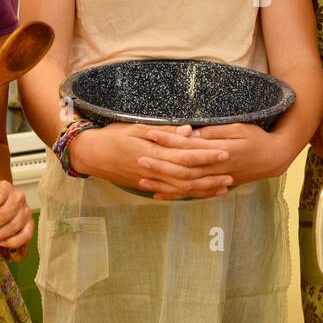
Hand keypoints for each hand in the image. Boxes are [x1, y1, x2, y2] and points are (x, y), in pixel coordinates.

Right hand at [69, 123, 233, 200]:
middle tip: (231, 174)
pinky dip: (187, 194)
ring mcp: (150, 180)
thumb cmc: (112, 136)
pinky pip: (170, 192)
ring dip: (203, 188)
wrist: (90, 154)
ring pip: (181, 188)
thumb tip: (189, 131)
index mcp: (153, 152)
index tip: (224, 152)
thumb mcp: (137, 128)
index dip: (206, 155)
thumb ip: (164, 132)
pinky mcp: (146, 186)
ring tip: (223, 187)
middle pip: (187, 175)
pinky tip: (201, 193)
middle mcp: (153, 169)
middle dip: (210, 176)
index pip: (185, 155)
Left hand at [141, 123, 291, 198]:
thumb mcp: (238, 128)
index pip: (189, 146)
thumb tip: (190, 133)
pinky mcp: (216, 186)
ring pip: (185, 185)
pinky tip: (160, 195)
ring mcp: (216, 180)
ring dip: (163, 183)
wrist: (273, 158)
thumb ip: (214, 132)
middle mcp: (216, 169)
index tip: (150, 134)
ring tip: (142, 180)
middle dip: (160, 164)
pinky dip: (176, 195)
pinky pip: (192, 193)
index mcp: (220, 151)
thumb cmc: (256, 138)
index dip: (169, 140)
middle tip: (138, 159)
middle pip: (183, 169)